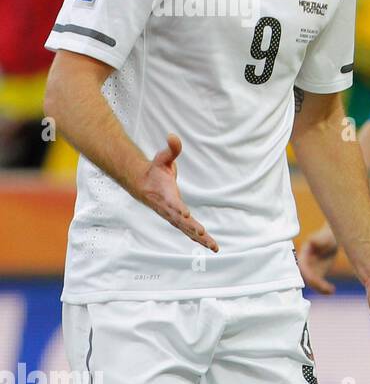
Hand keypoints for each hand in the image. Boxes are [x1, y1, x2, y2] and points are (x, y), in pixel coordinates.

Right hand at [133, 134, 217, 251]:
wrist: (141, 184)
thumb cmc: (154, 171)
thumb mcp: (162, 158)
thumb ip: (171, 149)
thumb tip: (173, 136)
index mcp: (165, 195)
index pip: (172, 203)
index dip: (179, 208)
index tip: (186, 214)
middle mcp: (169, 209)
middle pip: (181, 221)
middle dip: (191, 228)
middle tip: (202, 234)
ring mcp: (173, 216)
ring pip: (187, 230)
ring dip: (200, 239)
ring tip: (214, 247)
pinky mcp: (178, 220)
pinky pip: (189, 231)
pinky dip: (200, 239)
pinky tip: (212, 247)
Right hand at [298, 225, 338, 294]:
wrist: (332, 238)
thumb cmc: (327, 235)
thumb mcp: (323, 236)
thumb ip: (317, 240)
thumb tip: (312, 241)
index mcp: (303, 254)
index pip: (302, 266)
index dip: (307, 273)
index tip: (314, 279)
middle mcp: (304, 263)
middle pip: (306, 277)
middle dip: (315, 283)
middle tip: (326, 288)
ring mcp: (310, 269)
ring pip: (312, 283)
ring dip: (320, 288)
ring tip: (331, 290)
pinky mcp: (317, 273)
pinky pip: (318, 284)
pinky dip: (324, 289)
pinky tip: (332, 290)